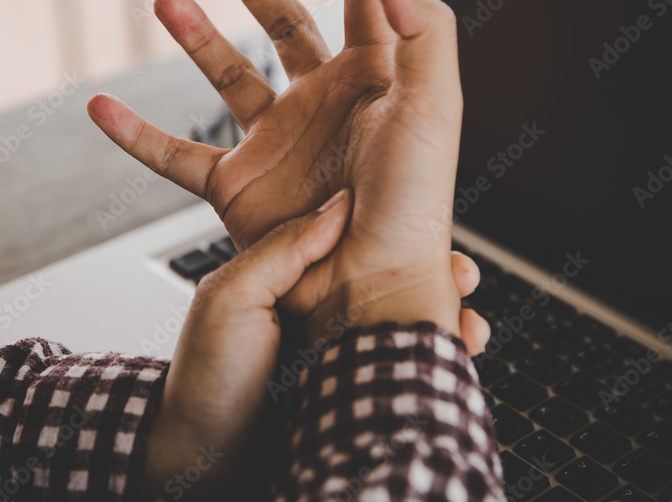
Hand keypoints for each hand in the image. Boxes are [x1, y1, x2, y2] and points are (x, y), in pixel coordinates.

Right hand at [89, 0, 470, 340]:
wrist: (369, 289)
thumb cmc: (412, 207)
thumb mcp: (433, 109)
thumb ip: (421, 30)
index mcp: (376, 80)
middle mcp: (324, 105)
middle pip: (286, 25)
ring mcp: (278, 144)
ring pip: (227, 77)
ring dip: (195, 37)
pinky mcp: (238, 187)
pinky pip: (175, 155)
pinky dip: (136, 134)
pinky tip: (100, 107)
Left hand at [140, 193, 488, 499]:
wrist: (204, 464)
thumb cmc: (205, 383)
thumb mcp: (231, 299)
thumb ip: (282, 250)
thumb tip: (337, 206)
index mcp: (293, 284)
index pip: (353, 247)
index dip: (392, 237)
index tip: (428, 228)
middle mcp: (323, 316)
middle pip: (390, 284)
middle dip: (434, 276)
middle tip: (462, 275)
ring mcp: (342, 356)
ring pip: (404, 326)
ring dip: (441, 320)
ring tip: (468, 323)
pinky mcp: (356, 394)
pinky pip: (402, 372)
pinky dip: (432, 365)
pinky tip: (452, 361)